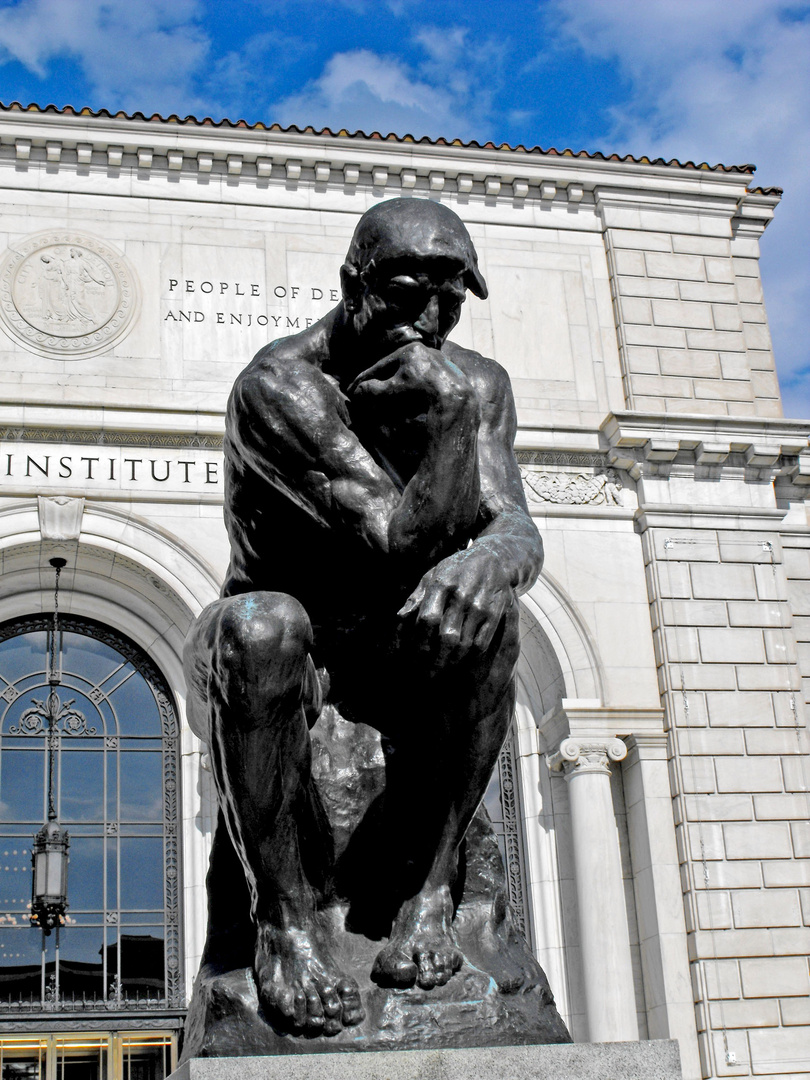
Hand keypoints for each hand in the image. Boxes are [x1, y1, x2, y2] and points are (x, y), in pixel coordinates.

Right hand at [347, 342, 473, 421]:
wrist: (454, 400)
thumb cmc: (420, 393)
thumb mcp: (391, 391)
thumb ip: (372, 390)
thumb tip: (356, 392)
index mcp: (410, 351)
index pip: (380, 366)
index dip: (364, 380)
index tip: (352, 390)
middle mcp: (427, 351)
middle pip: (396, 369)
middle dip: (381, 382)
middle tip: (367, 395)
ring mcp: (441, 362)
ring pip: (412, 376)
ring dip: (398, 387)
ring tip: (387, 401)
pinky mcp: (453, 376)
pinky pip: (428, 383)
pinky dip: (416, 392)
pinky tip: (411, 403)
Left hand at [396, 545, 513, 664]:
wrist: (495, 558)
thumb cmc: (456, 570)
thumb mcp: (433, 575)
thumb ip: (416, 597)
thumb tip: (399, 619)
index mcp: (441, 584)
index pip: (427, 619)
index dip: (418, 641)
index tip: (410, 659)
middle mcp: (461, 595)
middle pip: (446, 636)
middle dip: (433, 661)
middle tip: (424, 676)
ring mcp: (480, 606)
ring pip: (464, 644)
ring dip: (449, 662)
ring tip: (438, 673)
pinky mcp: (495, 614)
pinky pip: (480, 644)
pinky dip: (467, 657)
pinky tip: (458, 662)